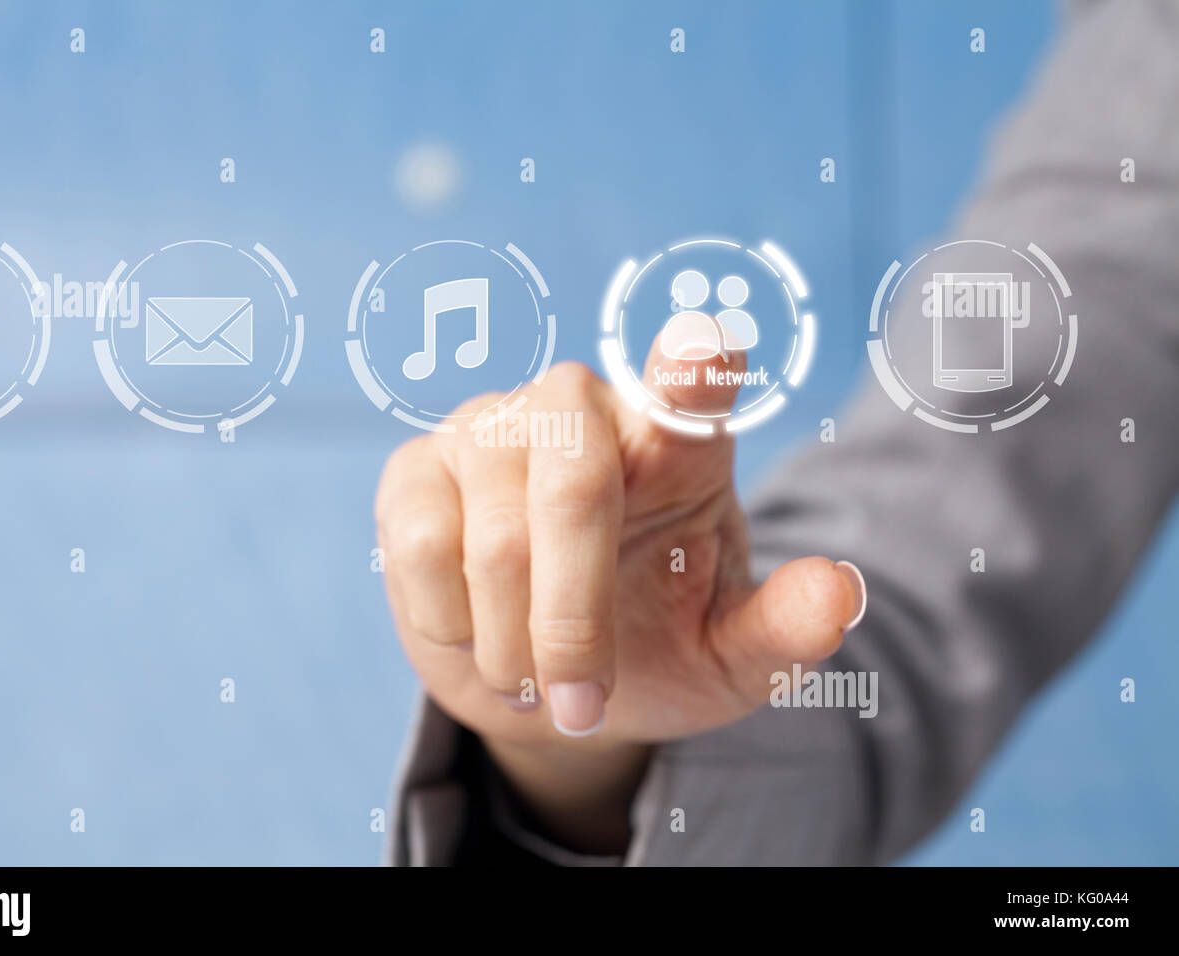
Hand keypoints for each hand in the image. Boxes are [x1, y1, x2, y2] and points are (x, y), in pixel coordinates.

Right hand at [375, 329, 865, 851]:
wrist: (544, 681)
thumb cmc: (651, 648)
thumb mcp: (727, 659)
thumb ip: (782, 628)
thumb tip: (839, 593)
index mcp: (675, 441)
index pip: (690, 385)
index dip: (691, 370)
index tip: (702, 353)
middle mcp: (579, 410)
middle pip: (574, 485)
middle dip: (576, 616)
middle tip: (583, 705)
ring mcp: (490, 429)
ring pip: (494, 535)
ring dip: (516, 641)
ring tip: (536, 679)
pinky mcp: (416, 468)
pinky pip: (420, 544)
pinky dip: (452, 620)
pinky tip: (475, 633)